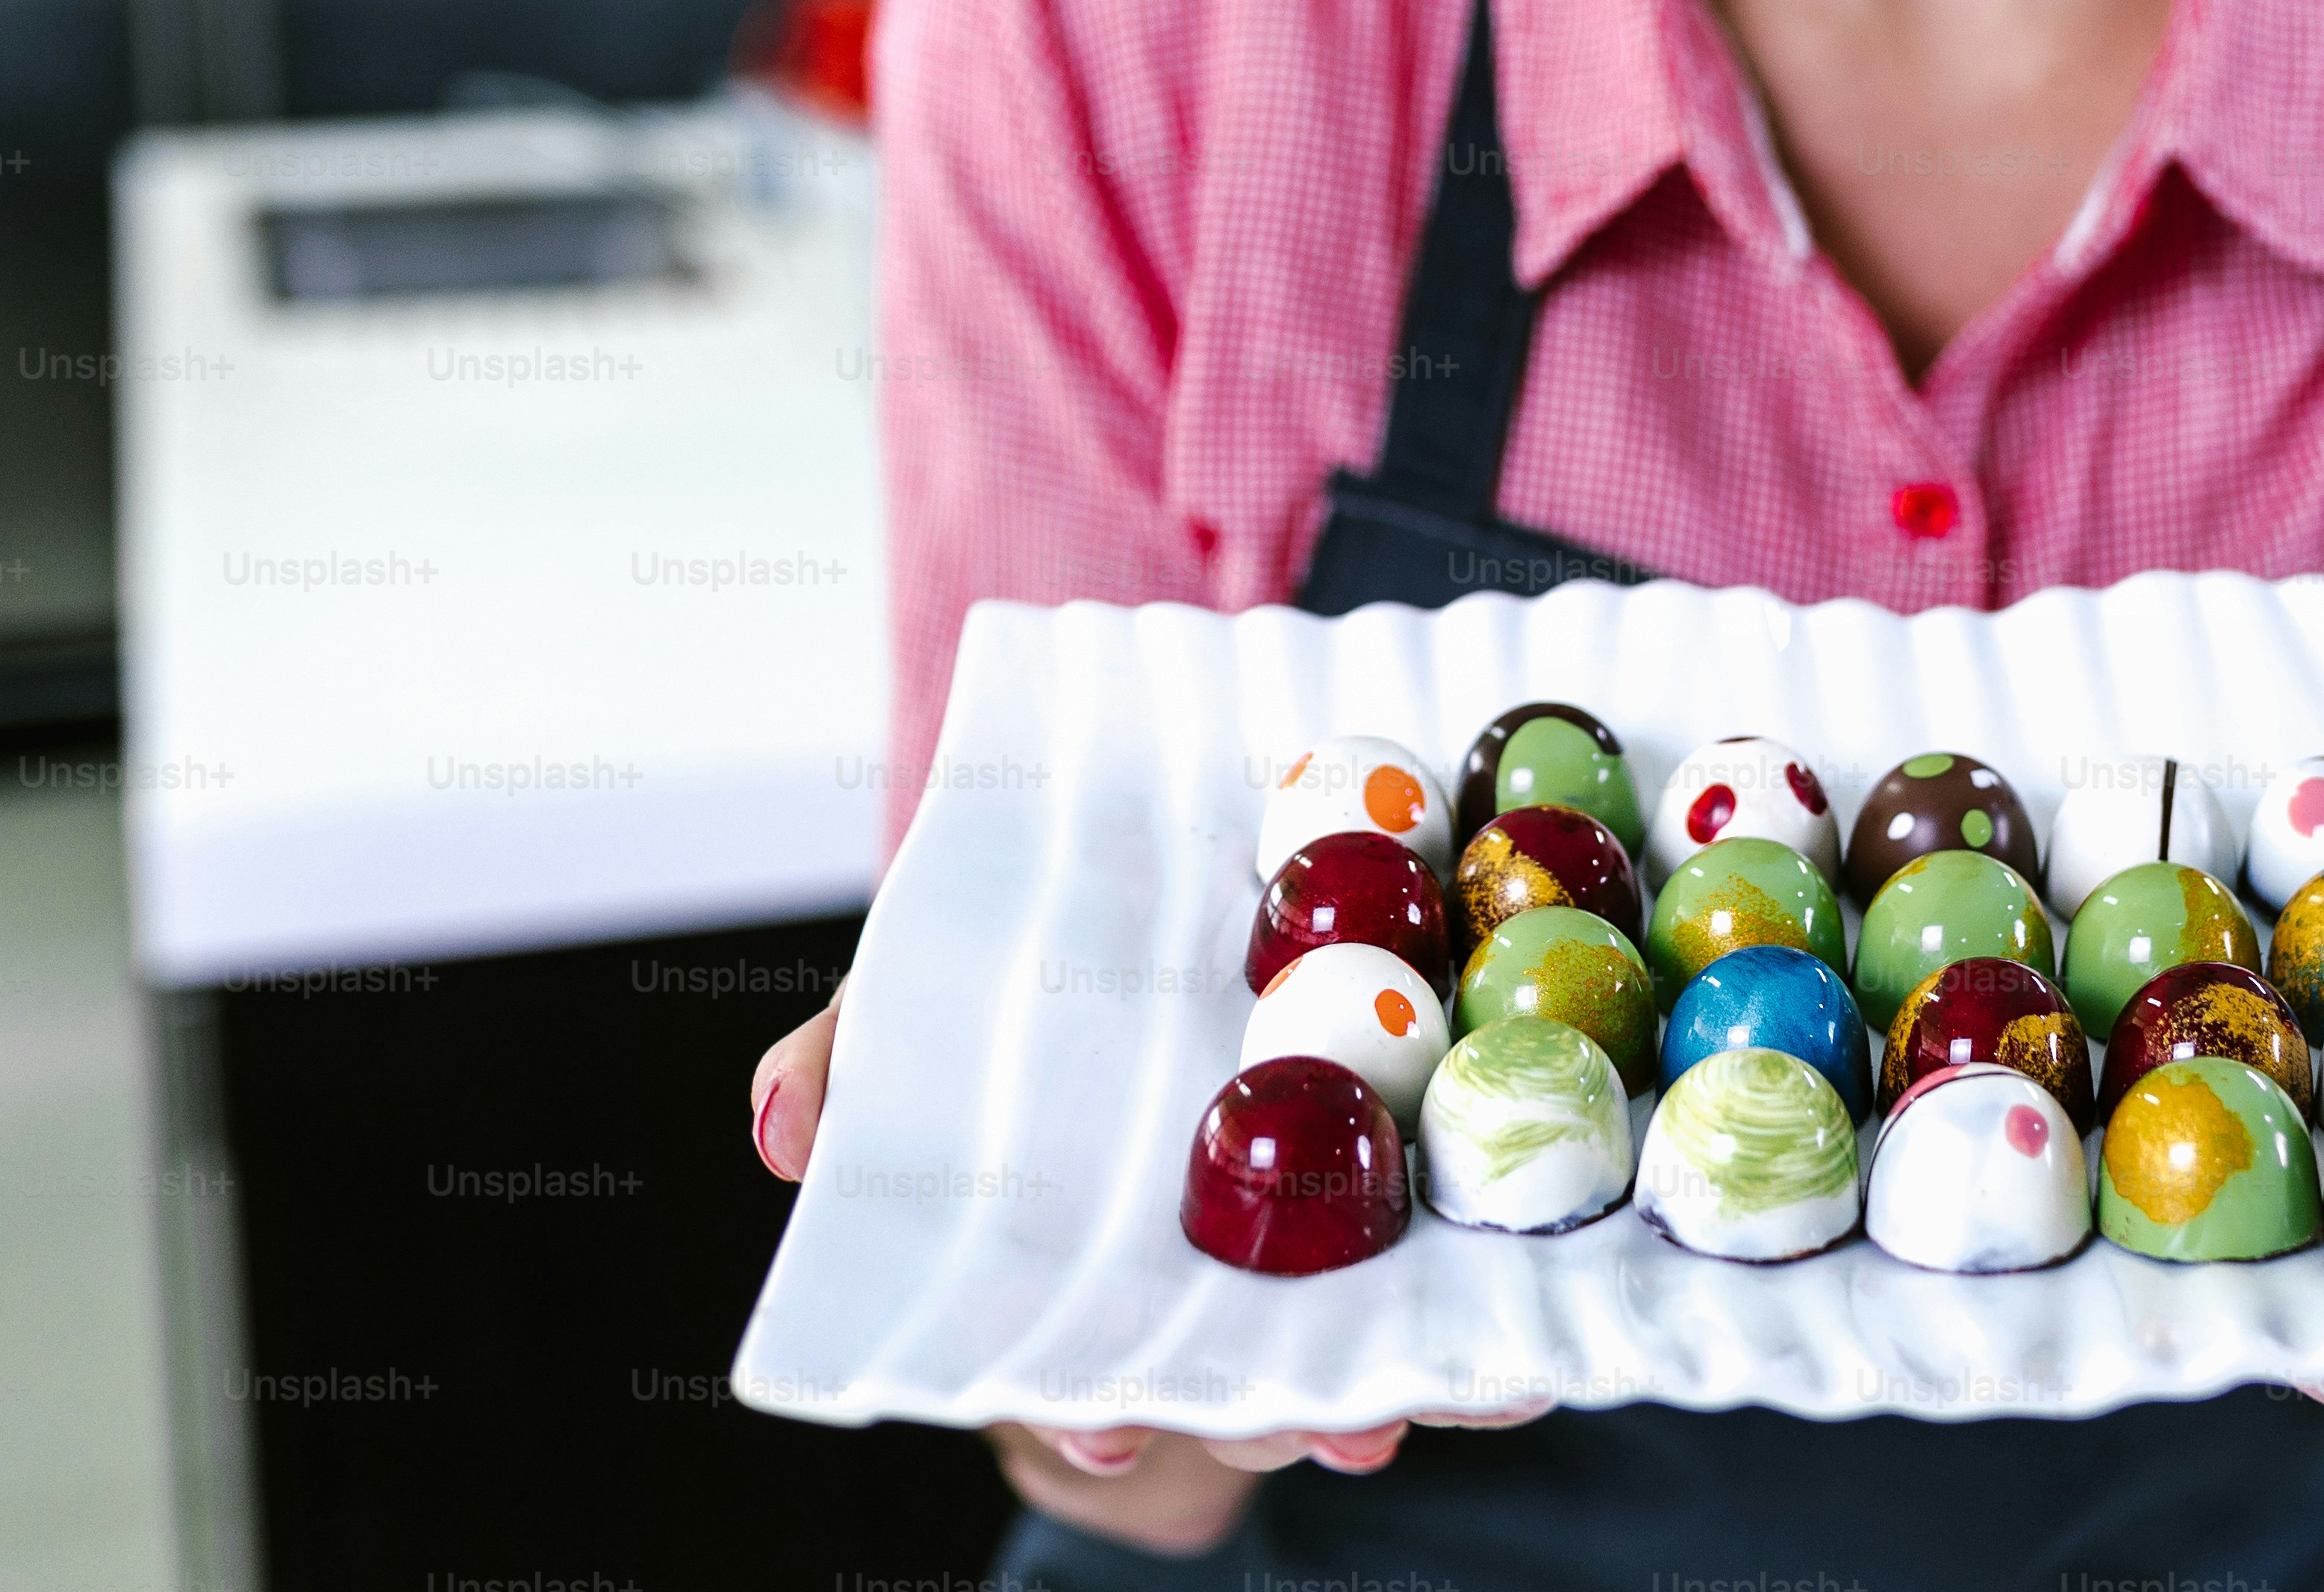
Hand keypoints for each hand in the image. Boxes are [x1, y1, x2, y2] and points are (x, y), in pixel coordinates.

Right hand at [748, 1001, 1544, 1547]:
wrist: (1182, 886)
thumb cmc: (1022, 988)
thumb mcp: (926, 1006)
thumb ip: (852, 1063)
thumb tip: (778, 1135)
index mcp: (1080, 1264)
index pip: (1090, 1364)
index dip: (1102, 1413)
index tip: (1117, 1438)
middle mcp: (1196, 1287)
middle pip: (1242, 1381)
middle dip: (1281, 1418)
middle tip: (1322, 1429)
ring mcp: (1308, 1269)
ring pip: (1356, 1356)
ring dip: (1410, 1390)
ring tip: (1457, 1394)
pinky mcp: (1411, 1224)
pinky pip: (1458, 1295)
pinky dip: (1499, 1334)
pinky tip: (1545, 1346)